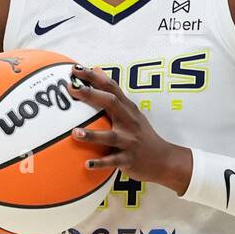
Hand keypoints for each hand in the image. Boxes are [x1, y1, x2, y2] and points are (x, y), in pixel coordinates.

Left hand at [67, 65, 193, 194]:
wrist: (163, 159)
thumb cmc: (141, 134)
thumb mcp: (131, 113)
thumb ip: (114, 96)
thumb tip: (97, 71)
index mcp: (128, 109)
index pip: (111, 87)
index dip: (94, 77)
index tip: (76, 69)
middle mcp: (129, 121)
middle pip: (111, 103)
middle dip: (91, 94)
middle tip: (71, 88)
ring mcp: (130, 141)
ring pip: (110, 136)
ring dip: (92, 134)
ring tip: (75, 132)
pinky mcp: (129, 159)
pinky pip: (113, 161)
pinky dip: (101, 162)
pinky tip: (87, 164)